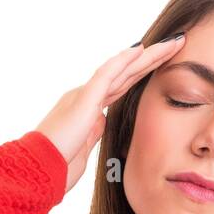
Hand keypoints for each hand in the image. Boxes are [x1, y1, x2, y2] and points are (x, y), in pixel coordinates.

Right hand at [35, 35, 186, 194]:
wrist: (38, 171)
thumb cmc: (57, 166)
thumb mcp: (83, 149)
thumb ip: (93, 132)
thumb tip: (102, 122)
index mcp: (88, 110)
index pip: (122, 87)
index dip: (142, 74)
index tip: (163, 64)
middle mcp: (86, 97)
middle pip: (126, 74)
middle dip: (152, 59)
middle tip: (175, 44)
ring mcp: (84, 96)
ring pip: (121, 69)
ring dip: (147, 55)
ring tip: (170, 43)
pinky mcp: (84, 100)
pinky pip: (106, 74)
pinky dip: (123, 61)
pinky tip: (140, 49)